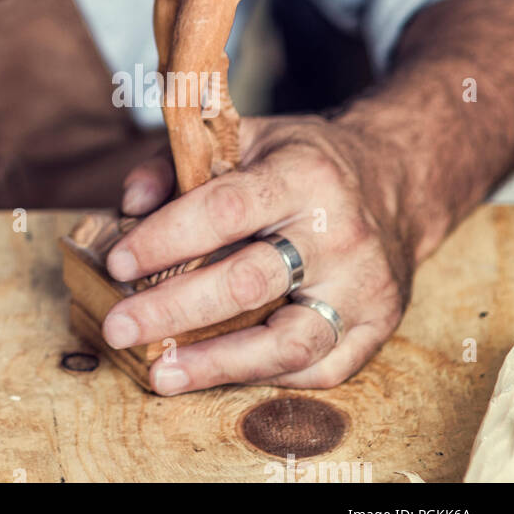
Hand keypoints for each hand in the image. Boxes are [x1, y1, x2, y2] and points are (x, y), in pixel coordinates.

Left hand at [104, 112, 414, 391]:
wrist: (395, 180)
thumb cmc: (300, 160)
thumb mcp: (243, 137)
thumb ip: (177, 163)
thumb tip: (129, 207)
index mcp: (301, 176)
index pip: (224, 210)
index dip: (166, 239)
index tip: (118, 263)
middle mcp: (339, 234)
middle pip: (248, 284)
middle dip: (173, 310)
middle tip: (119, 327)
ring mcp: (365, 286)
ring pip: (288, 342)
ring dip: (217, 363)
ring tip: (161, 372)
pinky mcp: (380, 326)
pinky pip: (318, 369)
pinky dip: (262, 376)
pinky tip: (216, 372)